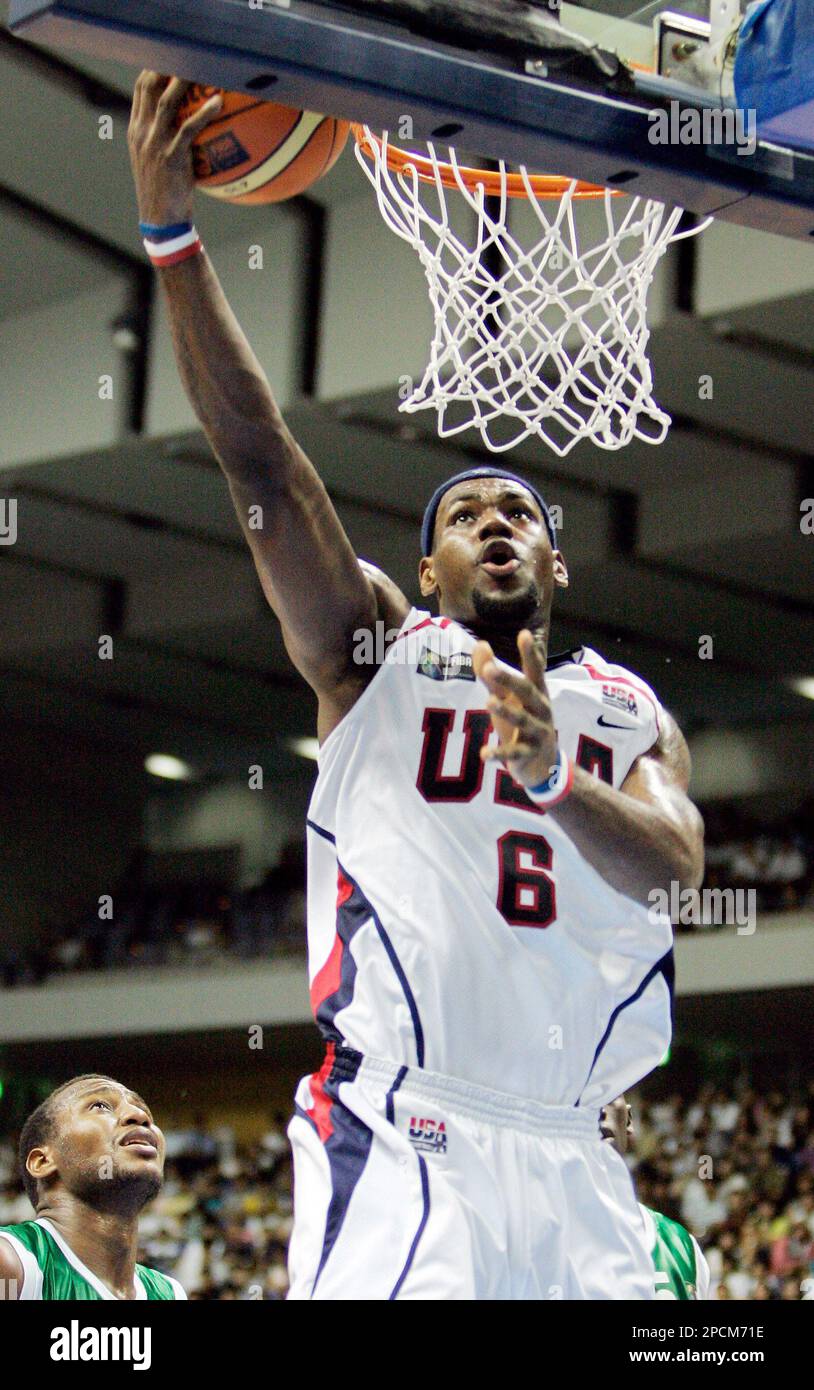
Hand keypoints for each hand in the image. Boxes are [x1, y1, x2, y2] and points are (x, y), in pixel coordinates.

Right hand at [127, 72, 221, 225]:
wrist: (160, 220)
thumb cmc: (166, 193)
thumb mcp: (159, 162)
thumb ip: (167, 140)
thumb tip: (190, 127)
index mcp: (137, 131)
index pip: (141, 89)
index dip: (155, 68)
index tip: (173, 57)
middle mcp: (142, 132)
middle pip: (150, 86)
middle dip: (167, 65)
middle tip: (189, 53)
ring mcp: (154, 143)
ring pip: (167, 102)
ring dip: (184, 81)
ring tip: (204, 68)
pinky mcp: (170, 156)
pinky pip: (188, 128)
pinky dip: (203, 113)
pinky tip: (218, 102)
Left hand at [472, 630, 558, 788]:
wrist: (544, 765)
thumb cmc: (522, 722)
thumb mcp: (506, 697)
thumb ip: (491, 673)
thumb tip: (480, 643)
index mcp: (537, 693)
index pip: (535, 670)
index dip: (531, 653)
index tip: (525, 634)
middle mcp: (541, 710)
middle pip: (527, 691)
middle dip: (509, 680)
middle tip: (489, 669)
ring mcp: (537, 733)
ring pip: (524, 720)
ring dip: (508, 711)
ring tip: (489, 702)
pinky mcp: (529, 754)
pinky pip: (513, 754)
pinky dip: (499, 753)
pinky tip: (483, 753)